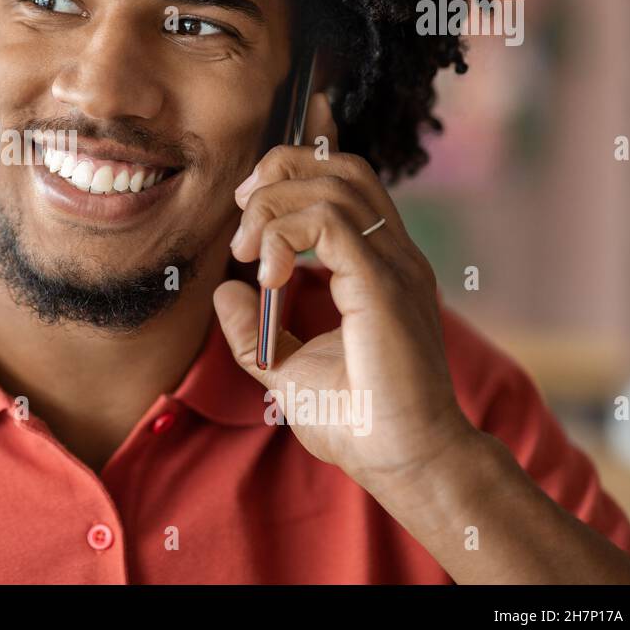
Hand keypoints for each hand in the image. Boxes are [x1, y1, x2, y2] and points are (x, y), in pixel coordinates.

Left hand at [213, 91, 477, 491]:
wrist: (404, 461)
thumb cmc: (358, 422)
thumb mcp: (285, 368)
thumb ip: (252, 327)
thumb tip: (224, 290)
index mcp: (380, 267)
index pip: (346, 182)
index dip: (292, 174)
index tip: (247, 213)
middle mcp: (394, 256)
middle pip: (341, 167)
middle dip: (279, 174)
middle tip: (241, 221)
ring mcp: (395, 266)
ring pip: (333, 185)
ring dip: (274, 207)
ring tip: (250, 253)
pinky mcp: (384, 286)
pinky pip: (330, 223)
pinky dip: (286, 235)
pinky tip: (269, 275)